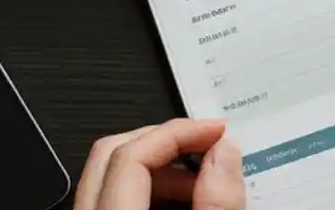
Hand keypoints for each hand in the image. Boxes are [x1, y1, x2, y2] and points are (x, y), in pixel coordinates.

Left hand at [75, 119, 245, 209]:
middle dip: (167, 143)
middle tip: (209, 145)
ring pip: (110, 177)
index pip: (130, 156)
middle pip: (111, 156)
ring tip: (204, 182)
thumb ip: (218, 203)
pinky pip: (113, 198)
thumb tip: (224, 153)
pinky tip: (184, 202)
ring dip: (161, 168)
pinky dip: (150, 190)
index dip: (178, 133)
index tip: (216, 131)